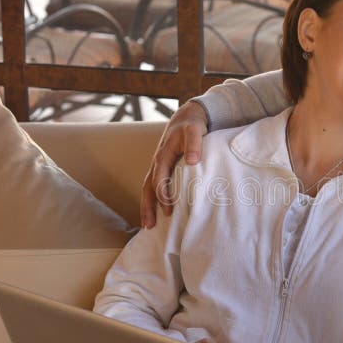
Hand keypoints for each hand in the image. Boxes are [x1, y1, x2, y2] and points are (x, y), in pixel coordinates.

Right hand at [140, 101, 207, 228]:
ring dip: (147, 206)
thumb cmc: (192, 125)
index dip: (162, 195)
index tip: (168, 210)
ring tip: (148, 225)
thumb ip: (194, 145)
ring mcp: (158, 165)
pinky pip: (154, 186)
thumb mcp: (195, 131)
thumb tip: (192, 161)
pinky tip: (157, 212)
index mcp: (163, 155)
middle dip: (147, 207)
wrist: (187, 117)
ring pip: (148, 188)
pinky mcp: (163, 168)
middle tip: (149, 226)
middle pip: (147, 187)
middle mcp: (157, 162)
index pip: (159, 178)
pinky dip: (152, 200)